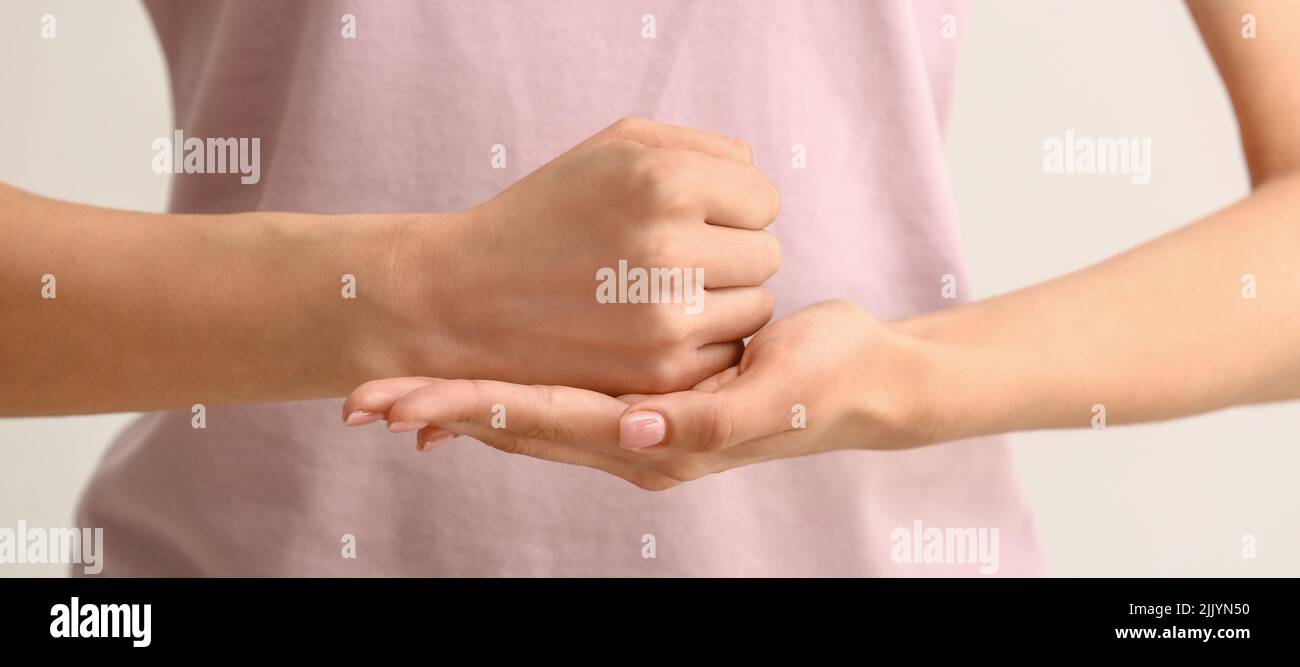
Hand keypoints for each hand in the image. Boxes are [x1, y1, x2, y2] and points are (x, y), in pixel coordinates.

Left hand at [342, 300, 933, 489]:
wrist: (863, 379)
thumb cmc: (827, 376)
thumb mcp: (780, 391)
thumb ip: (709, 421)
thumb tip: (635, 429)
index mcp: (662, 441)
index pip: (546, 420)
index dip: (471, 406)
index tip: (401, 403)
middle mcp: (637, 445)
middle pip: (518, 428)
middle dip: (442, 412)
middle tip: (361, 402)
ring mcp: (636, 431)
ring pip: (529, 423)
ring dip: (461, 409)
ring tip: (393, 403)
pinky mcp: (642, 408)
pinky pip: (558, 410)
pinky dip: (507, 401)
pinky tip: (473, 391)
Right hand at [392, 118, 780, 396]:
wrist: (467, 299)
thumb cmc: (550, 213)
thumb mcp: (614, 149)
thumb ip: (700, 149)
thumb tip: (760, 180)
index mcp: (662, 181)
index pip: (764, 198)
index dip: (728, 207)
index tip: (685, 217)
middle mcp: (669, 248)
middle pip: (767, 255)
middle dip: (728, 254)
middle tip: (670, 257)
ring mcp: (665, 318)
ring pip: (756, 308)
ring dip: (723, 301)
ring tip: (660, 291)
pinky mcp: (659, 373)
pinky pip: (727, 353)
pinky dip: (702, 344)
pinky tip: (653, 329)